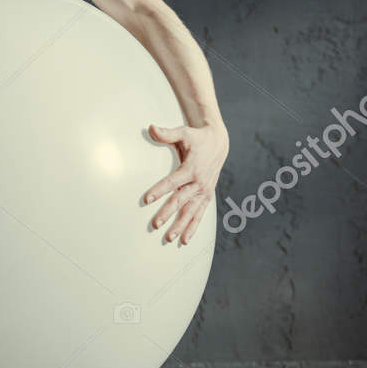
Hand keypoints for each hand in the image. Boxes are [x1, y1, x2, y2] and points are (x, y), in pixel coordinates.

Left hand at [144, 121, 228, 245]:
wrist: (219, 143)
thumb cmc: (197, 138)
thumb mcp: (184, 133)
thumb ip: (167, 133)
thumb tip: (152, 127)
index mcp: (191, 168)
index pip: (173, 181)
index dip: (159, 190)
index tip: (147, 199)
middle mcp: (199, 182)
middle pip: (180, 200)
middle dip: (167, 212)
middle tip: (154, 224)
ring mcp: (203, 191)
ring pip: (191, 211)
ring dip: (180, 225)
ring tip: (169, 238)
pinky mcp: (206, 196)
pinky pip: (199, 214)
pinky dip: (193, 227)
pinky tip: (184, 240)